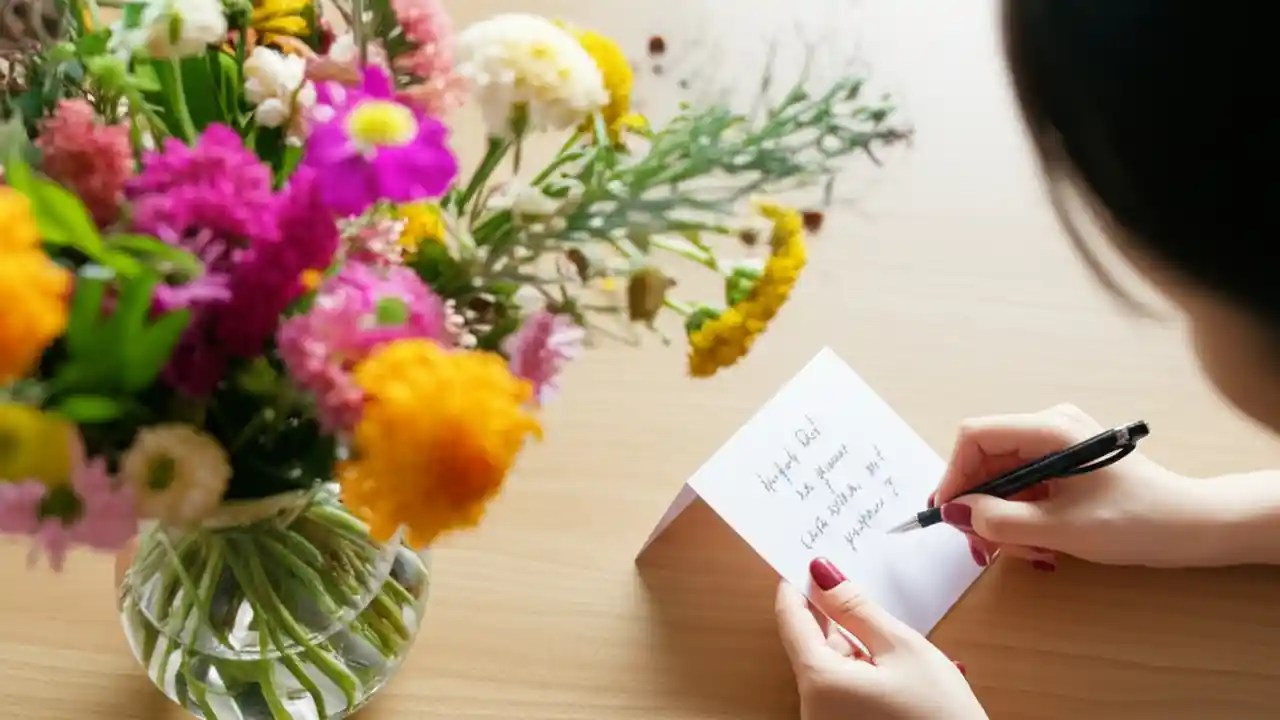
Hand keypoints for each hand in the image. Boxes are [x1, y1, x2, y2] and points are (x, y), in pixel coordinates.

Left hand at [775, 558, 986, 719]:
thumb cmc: (940, 714)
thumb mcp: (903, 648)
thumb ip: (857, 608)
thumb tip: (821, 573)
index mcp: (819, 681)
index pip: (790, 619)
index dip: (797, 585)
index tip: (807, 559)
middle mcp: (811, 706)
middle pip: (810, 643)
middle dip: (830, 613)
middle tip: (852, 582)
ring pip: (828, 664)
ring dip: (850, 641)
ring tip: (885, 629)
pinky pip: (840, 687)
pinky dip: (858, 666)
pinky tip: (889, 661)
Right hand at [934, 404, 1225, 567]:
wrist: (1192, 527)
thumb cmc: (1135, 522)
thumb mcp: (1061, 529)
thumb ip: (1000, 520)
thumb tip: (953, 511)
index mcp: (1049, 429)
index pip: (976, 436)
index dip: (953, 474)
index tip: (948, 515)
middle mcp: (1048, 427)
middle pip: (986, 460)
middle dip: (980, 506)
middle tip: (984, 549)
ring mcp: (1057, 444)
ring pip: (1002, 478)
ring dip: (1002, 519)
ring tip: (1023, 553)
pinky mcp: (1064, 463)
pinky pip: (1024, 486)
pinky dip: (1021, 517)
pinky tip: (1036, 545)